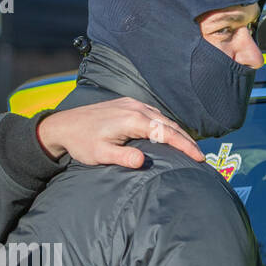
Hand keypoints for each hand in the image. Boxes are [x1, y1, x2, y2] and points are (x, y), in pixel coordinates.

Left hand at [36, 98, 202, 167]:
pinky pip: (154, 114)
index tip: (199, 157)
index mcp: (132, 119)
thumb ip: (122, 157)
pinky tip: (170, 135)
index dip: (185, 145)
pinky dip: (166, 125)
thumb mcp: (100, 154)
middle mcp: (136, 107)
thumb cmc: (81, 142)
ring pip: (163, 118)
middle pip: (169, 124)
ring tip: (191, 148)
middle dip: (187, 140)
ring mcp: (132, 104)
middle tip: (201, 156)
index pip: (166, 133)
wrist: (64, 125)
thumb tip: (141, 162)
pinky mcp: (128, 104)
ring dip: (178, 132)